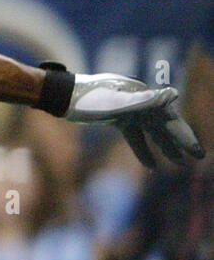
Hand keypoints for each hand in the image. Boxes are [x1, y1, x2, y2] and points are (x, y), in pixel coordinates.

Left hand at [62, 72, 203, 167]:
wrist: (62, 96)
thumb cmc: (88, 99)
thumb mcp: (116, 102)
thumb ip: (145, 101)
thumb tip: (174, 94)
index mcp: (143, 96)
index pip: (170, 119)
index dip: (185, 136)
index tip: (197, 153)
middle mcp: (140, 101)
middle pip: (164, 125)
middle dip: (179, 142)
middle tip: (197, 158)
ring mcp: (128, 109)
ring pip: (151, 131)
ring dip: (164, 146)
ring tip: (178, 163)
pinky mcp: (116, 116)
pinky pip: (134, 135)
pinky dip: (142, 149)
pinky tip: (150, 165)